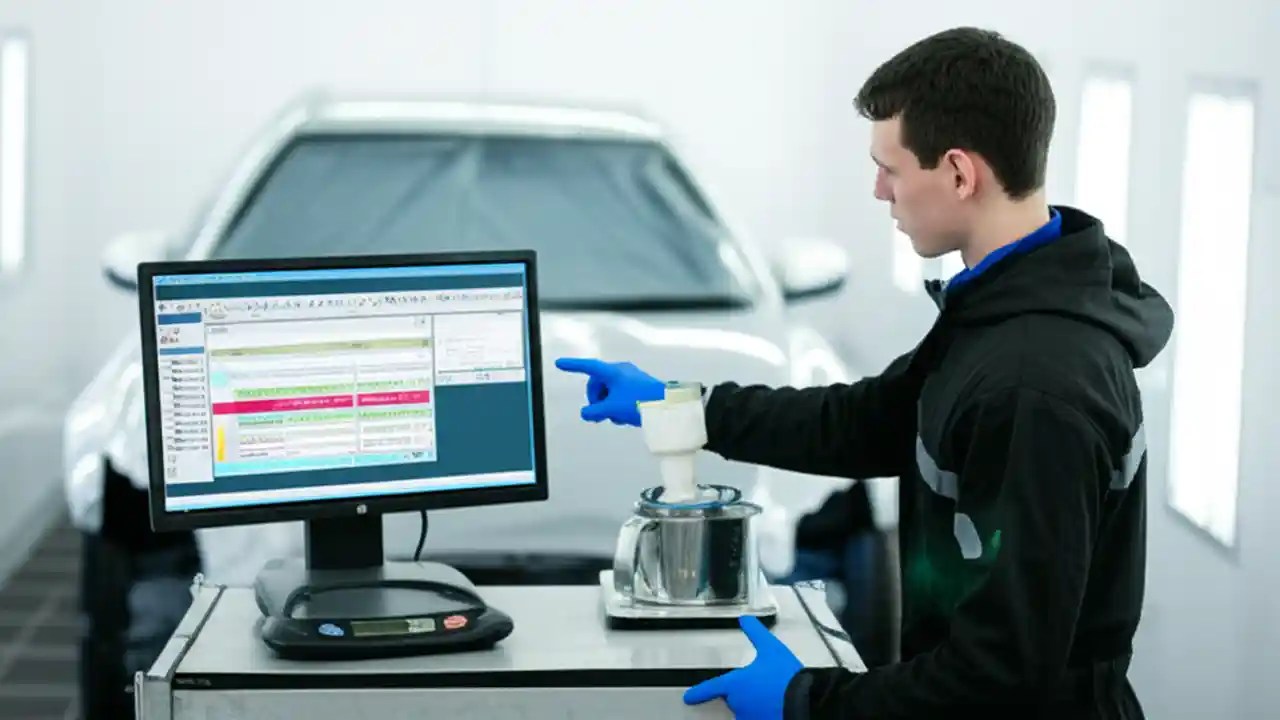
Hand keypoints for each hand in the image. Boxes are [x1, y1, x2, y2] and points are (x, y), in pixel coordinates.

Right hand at [554, 357, 666, 426]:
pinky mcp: (637, 387)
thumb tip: (586, 413)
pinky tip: (626, 417)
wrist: (669, 406)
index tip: (560, 364)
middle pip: (597, 384)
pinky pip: (619, 395)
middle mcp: (621, 371)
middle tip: (601, 415)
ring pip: (609, 392)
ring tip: (618, 417)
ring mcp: (630, 378)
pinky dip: (617, 406)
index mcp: (613, 372)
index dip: (572, 366)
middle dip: (596, 400)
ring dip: (608, 406)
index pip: (588, 367)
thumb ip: (594, 412)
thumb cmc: (642, 402)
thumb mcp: (612, 409)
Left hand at [683, 616, 802, 718]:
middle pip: (732, 698)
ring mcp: (748, 717)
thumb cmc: (786, 677)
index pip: (711, 688)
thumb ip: (756, 633)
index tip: (689, 697)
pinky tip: (775, 707)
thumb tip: (745, 618)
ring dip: (754, 705)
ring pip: (745, 710)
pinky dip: (762, 713)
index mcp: (735, 684)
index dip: (698, 693)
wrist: (805, 701)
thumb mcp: (771, 649)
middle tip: (763, 685)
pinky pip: (756, 717)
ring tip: (772, 697)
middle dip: (743, 693)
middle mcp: (737, 703)